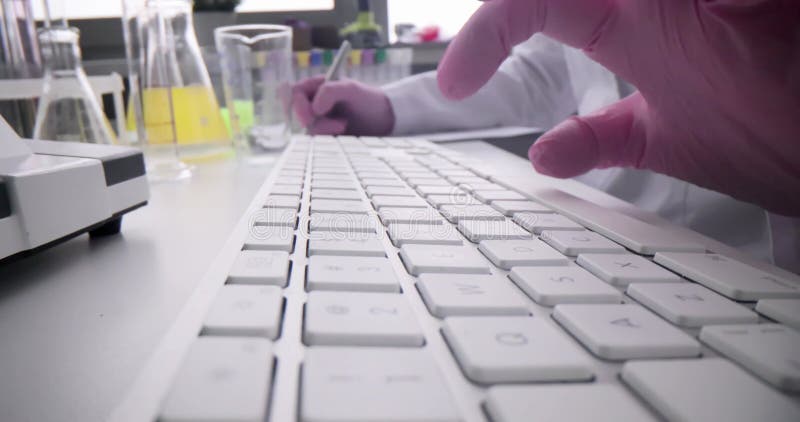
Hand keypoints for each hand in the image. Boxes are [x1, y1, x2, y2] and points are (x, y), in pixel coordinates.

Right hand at [289, 76, 394, 135]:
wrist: (385, 119)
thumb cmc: (369, 99)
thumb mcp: (352, 89)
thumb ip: (330, 91)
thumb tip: (314, 108)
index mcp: (316, 86)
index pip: (293, 93)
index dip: (296, 104)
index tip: (310, 115)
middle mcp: (313, 102)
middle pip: (296, 113)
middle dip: (313, 121)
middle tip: (336, 123)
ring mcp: (318, 120)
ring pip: (305, 129)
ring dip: (323, 130)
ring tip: (344, 125)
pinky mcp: (324, 136)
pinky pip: (315, 141)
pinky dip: (326, 140)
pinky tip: (342, 134)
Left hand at [438, 0, 799, 214]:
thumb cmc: (756, 134)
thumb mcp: (663, 139)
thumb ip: (601, 137)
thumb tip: (540, 158)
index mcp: (630, 26)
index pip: (536, 4)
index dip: (487, 36)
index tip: (451, 87)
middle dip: (515, 4)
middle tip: (472, 50)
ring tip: (612, 17)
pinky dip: (714, 3)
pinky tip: (707, 13)